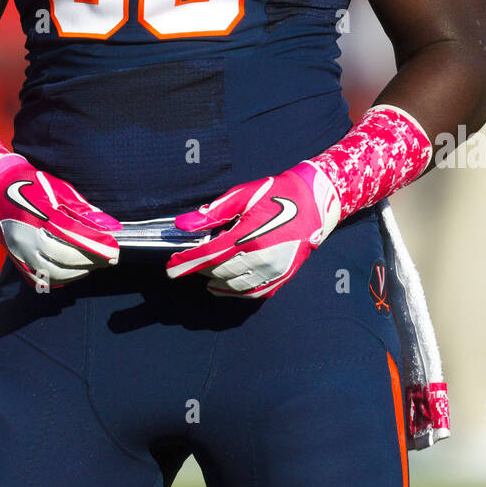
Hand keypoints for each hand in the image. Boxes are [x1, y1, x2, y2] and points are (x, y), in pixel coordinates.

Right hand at [0, 153, 121, 289]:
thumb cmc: (32, 185)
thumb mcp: (60, 189)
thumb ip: (84, 210)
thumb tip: (110, 227)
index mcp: (38, 214)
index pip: (74, 235)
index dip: (97, 245)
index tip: (115, 250)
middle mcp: (26, 236)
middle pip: (66, 256)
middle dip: (92, 259)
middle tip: (110, 258)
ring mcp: (19, 251)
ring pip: (55, 271)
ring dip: (79, 271)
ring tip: (95, 263)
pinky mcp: (16, 261)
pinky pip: (42, 278)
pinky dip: (62, 278)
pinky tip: (76, 270)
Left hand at [165, 163, 339, 298]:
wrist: (315, 202)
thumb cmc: (277, 194)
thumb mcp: (242, 196)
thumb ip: (213, 213)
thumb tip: (184, 224)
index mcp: (249, 236)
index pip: (208, 256)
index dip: (186, 263)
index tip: (170, 268)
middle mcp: (261, 258)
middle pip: (219, 271)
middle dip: (199, 268)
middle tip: (188, 261)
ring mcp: (273, 270)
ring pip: (233, 285)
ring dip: (214, 279)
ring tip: (204, 271)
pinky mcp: (282, 277)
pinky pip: (252, 292)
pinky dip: (233, 291)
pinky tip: (222, 285)